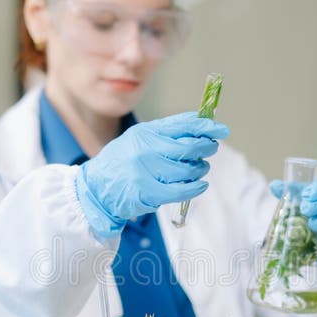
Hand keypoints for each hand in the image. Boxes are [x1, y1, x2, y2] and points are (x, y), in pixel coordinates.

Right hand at [76, 112, 228, 237]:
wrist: (96, 189)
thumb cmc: (122, 163)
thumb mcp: (139, 139)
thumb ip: (165, 133)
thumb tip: (200, 126)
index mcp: (146, 132)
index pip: (182, 125)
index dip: (205, 127)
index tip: (221, 129)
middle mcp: (146, 148)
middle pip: (189, 147)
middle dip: (206, 147)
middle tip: (212, 148)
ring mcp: (146, 170)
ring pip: (188, 169)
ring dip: (199, 169)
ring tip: (199, 169)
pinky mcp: (148, 191)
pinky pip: (182, 189)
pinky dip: (196, 187)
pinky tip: (201, 184)